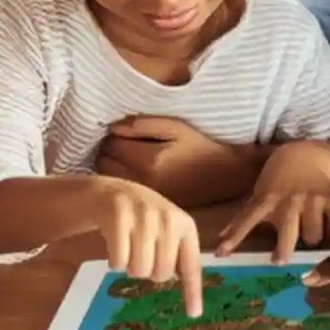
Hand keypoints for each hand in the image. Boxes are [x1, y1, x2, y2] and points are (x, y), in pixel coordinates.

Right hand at [91, 177, 203, 316]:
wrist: (112, 192)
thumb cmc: (145, 219)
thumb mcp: (168, 232)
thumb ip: (179, 257)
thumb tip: (191, 300)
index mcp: (186, 226)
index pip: (191, 266)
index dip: (192, 292)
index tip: (194, 314)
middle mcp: (168, 219)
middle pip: (161, 274)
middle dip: (150, 272)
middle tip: (143, 255)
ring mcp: (143, 216)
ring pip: (139, 271)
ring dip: (131, 267)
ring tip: (130, 248)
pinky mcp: (117, 217)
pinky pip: (118, 262)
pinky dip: (114, 262)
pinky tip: (116, 244)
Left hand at [96, 116, 259, 206]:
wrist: (226, 175)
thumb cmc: (201, 146)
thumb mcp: (175, 126)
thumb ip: (142, 125)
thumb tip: (112, 128)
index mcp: (149, 160)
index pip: (110, 145)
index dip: (111, 134)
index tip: (121, 130)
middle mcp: (144, 182)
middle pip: (103, 164)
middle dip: (106, 151)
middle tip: (119, 143)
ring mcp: (146, 196)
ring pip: (109, 180)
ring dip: (110, 167)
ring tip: (124, 157)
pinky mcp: (150, 204)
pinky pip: (124, 191)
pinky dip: (121, 180)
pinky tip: (133, 172)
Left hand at [217, 141, 329, 263]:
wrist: (308, 156)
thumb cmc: (279, 179)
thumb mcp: (259, 193)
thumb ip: (244, 218)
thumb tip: (221, 241)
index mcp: (267, 199)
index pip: (246, 220)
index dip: (234, 238)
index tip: (222, 254)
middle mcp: (289, 202)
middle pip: (288, 235)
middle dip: (283, 251)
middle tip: (279, 261)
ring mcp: (312, 201)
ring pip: (313, 236)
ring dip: (309, 241)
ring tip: (306, 239)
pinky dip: (329, 234)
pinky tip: (324, 233)